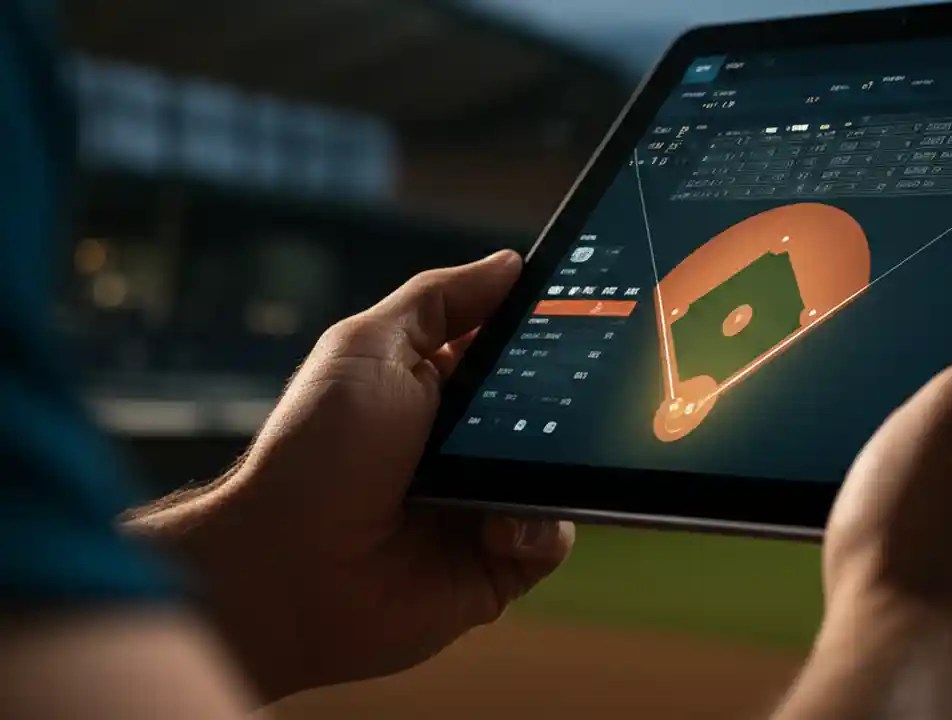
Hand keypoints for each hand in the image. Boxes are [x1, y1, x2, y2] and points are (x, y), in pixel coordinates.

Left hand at [125, 251, 573, 701]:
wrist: (288, 569)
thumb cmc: (316, 450)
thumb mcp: (370, 347)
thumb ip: (440, 299)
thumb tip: (509, 263)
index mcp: (435, 388)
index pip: (509, 350)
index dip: (543, 332)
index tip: (583, 312)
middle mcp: (464, 444)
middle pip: (547, 408)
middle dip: (566, 399)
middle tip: (572, 393)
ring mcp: (483, 502)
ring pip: (561, 472)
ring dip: (553, 469)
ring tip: (513, 472)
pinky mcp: (497, 563)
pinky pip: (550, 537)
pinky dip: (538, 528)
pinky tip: (495, 527)